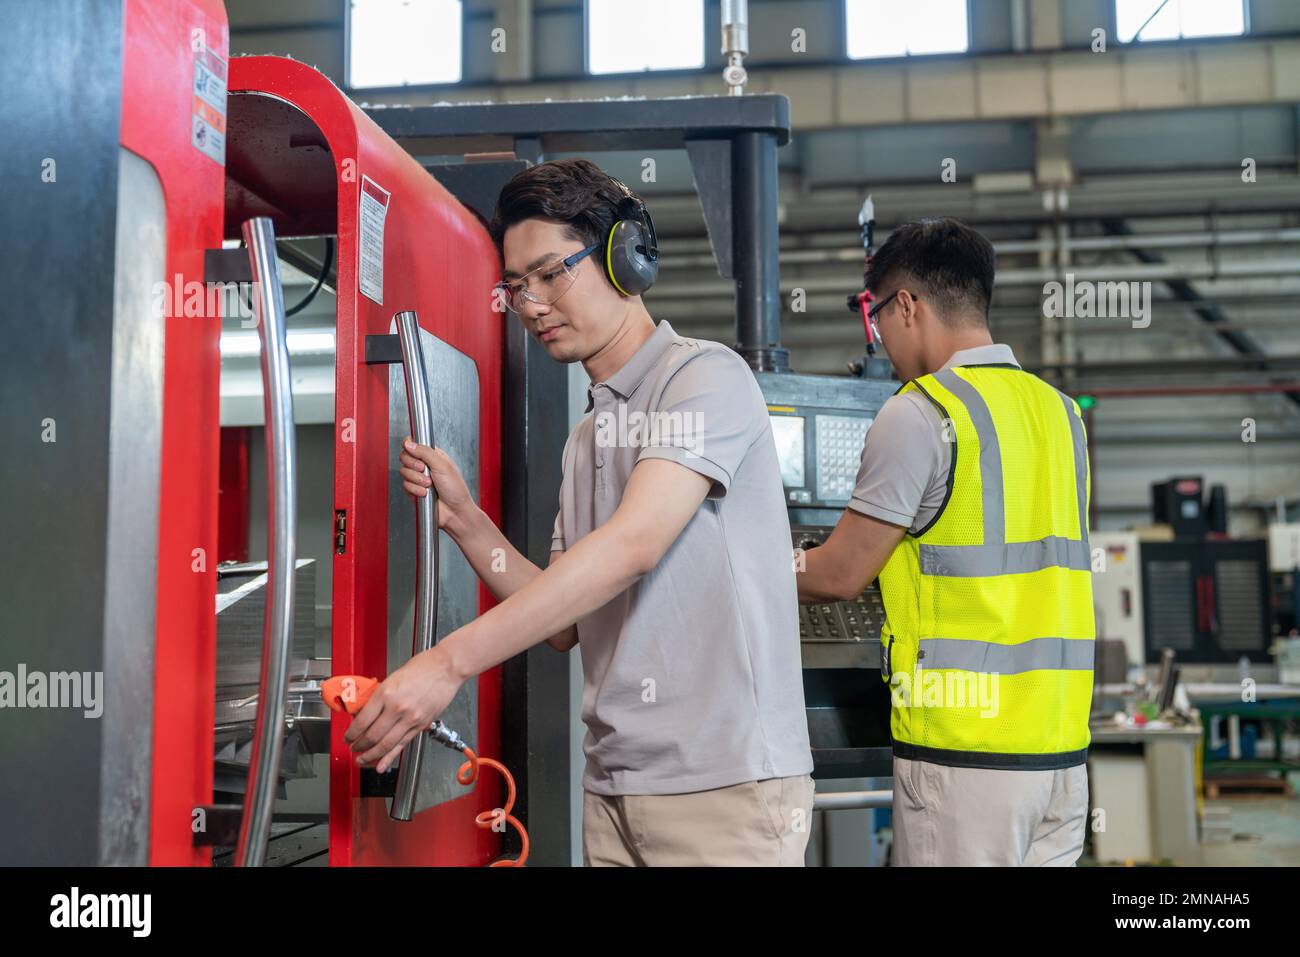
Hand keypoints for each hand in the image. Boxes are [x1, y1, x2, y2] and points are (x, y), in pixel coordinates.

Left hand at [342, 645, 463, 773]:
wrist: (446, 668)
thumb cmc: (422, 667)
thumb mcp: (392, 678)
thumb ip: (379, 697)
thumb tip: (365, 712)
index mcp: (386, 693)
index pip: (362, 721)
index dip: (351, 734)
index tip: (347, 737)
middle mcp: (397, 708)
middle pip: (372, 736)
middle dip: (359, 746)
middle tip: (353, 748)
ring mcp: (410, 718)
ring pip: (385, 744)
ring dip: (370, 755)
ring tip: (362, 759)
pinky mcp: (421, 725)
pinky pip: (402, 744)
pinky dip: (389, 757)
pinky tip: (380, 765)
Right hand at [399, 438, 474, 531]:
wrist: (455, 512)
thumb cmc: (456, 489)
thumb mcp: (442, 466)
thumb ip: (425, 452)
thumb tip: (409, 443)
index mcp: (434, 456)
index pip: (415, 444)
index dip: (410, 446)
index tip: (411, 450)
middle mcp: (425, 465)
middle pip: (405, 457)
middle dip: (413, 465)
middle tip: (424, 470)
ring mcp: (418, 478)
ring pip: (404, 472)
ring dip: (416, 479)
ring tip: (429, 485)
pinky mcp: (414, 490)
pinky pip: (405, 486)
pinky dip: (415, 490)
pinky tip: (425, 493)